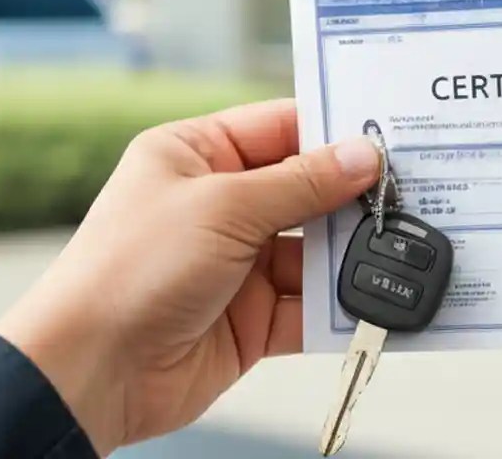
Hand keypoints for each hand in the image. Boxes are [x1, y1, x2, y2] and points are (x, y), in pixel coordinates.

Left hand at [0, 100, 379, 455]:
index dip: (333, 131)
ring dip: (351, 252)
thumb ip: (302, 183)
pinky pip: (312, 304)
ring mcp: (239, 263)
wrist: (93, 373)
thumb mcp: (224, 206)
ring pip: (316, 249)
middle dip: (353, 196)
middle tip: (408, 190)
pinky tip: (373, 297)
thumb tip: (363, 157)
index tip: (386, 137)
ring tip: (397, 245)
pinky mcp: (254, 317)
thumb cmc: (128, 273)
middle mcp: (219, 206)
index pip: (280, 128)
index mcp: (196, 156)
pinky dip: (342, 304)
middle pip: (307, 189)